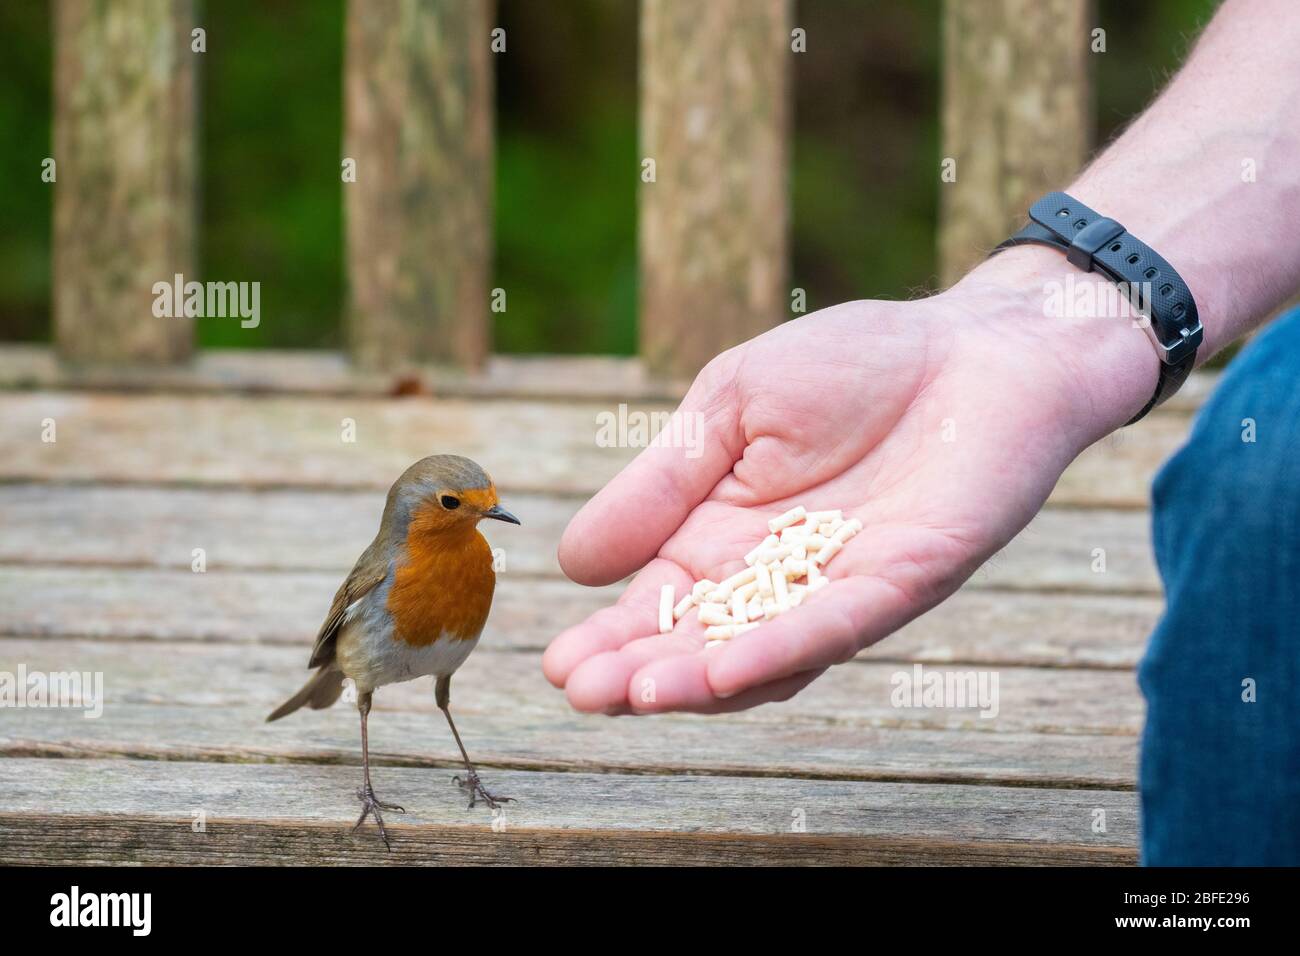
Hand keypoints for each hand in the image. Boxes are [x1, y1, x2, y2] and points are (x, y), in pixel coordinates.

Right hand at [543, 248, 1157, 713]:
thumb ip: (660, 483)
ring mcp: (838, 588)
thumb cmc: (853, 362)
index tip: (556, 664)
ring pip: (760, 653)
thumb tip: (575, 564)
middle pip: (698, 640)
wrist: (974, 344)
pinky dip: (780, 652)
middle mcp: (776, 576)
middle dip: (638, 672)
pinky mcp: (902, 583)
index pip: (656, 600)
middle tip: (581, 691)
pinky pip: (834, 627)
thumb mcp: (728, 407)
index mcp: (723, 532)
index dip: (608, 636)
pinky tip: (725, 672)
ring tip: (636, 694)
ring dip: (698, 680)